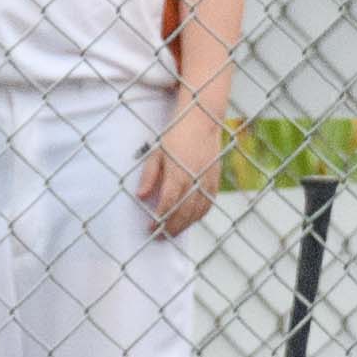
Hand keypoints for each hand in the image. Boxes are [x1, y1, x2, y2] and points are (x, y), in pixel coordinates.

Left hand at [138, 108, 225, 237]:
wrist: (202, 119)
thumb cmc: (176, 134)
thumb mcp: (156, 152)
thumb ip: (149, 176)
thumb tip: (140, 196)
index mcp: (178, 172)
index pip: (168, 204)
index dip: (159, 219)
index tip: (151, 227)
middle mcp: (195, 179)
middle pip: (184, 212)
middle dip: (172, 228)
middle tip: (160, 237)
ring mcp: (208, 180)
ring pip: (198, 212)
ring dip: (186, 225)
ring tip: (173, 232)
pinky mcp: (216, 180)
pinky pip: (209, 204)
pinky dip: (199, 216)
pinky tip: (190, 220)